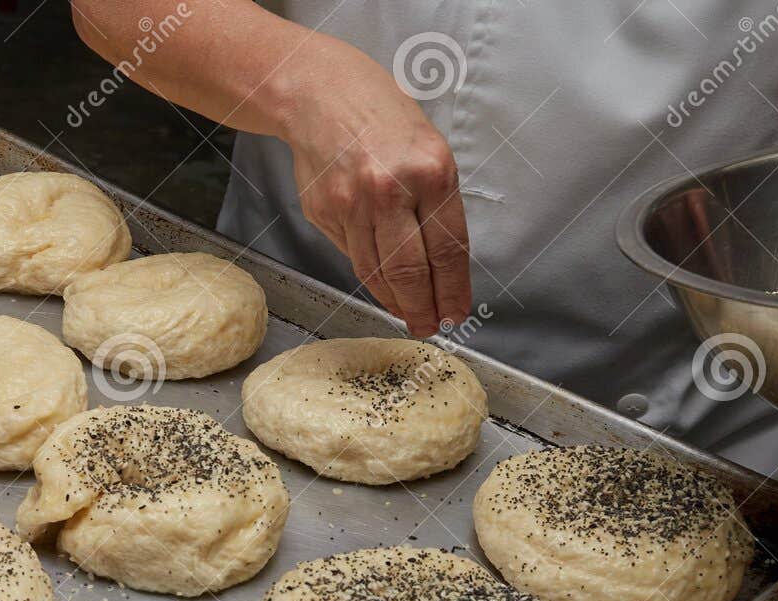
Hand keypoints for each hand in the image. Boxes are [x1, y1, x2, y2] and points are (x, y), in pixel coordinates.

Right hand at [274, 37, 471, 335]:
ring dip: (393, 299)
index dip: (452, 289)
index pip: (447, 248)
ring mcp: (351, 204)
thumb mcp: (429, 151)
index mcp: (430, 171)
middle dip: (421, 307)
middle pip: (409, 269)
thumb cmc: (382, 120)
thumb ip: (435, 205)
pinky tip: (380, 282)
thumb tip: (438, 265)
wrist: (322, 97)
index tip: (455, 313)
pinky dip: (368, 273)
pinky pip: (350, 254)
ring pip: (375, 270)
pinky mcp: (323, 212)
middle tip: (427, 327)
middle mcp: (390, 190)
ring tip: (406, 313)